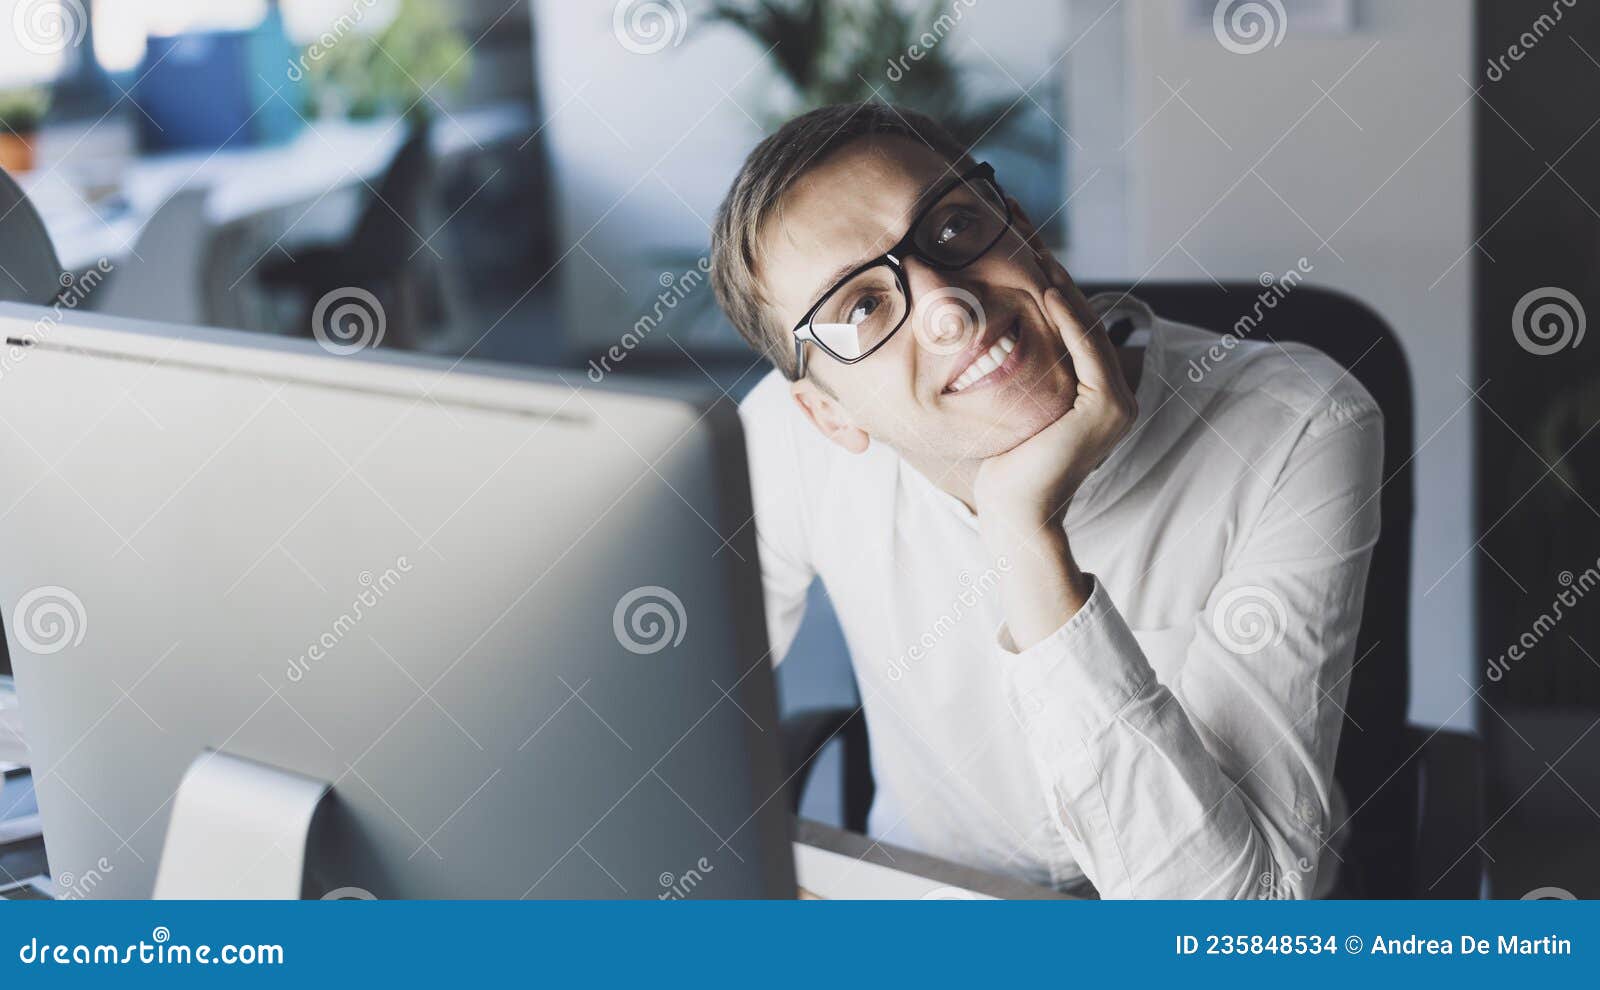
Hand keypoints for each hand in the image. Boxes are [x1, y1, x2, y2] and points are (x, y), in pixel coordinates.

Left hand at [972, 256, 1137, 549]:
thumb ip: (1019, 366)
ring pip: (1083, 324)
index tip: (1013, 230)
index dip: (1042, 271)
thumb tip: (988, 325)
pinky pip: (1086, 351)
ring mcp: (1116, 399)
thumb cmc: (1001, 463)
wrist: (1012, 514)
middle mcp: (1114, 389)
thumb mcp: (1010, 402)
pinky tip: (1047, 287)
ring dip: (1057, 278)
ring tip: (1031, 240)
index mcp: (1095, 386)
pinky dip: (1068, 318)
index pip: (1066, 316)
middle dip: (1046, 262)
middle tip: (1017, 216)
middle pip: (1076, 311)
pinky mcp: (1108, 408)